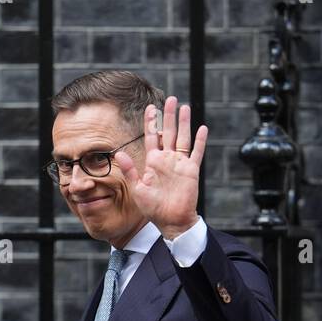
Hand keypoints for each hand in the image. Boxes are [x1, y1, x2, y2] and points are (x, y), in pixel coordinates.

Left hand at [114, 95, 207, 237]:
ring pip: (182, 138)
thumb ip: (130, 170)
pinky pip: (197, 153)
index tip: (151, 107)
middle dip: (168, 115)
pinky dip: (200, 141)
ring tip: (184, 107)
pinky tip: (202, 128)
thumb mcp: (137, 189)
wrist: (171, 221)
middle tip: (170, 99)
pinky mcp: (191, 171)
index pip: (151, 137)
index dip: (151, 122)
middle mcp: (166, 160)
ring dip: (184, 123)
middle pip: (168, 132)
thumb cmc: (153, 208)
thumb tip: (118, 152)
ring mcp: (180, 164)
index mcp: (153, 162)